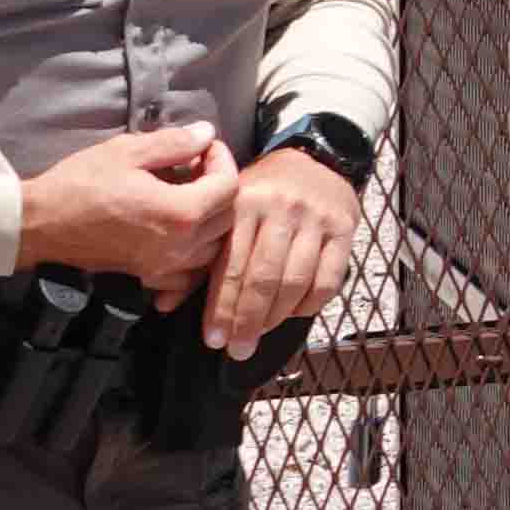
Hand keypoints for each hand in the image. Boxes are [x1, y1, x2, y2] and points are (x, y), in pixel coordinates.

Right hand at [16, 122, 239, 305]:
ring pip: (213, 246)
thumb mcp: (127, 151)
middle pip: (226, 217)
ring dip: (211, 219)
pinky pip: (189, 272)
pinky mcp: (149, 277)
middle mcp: (180, 246)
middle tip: (197, 166)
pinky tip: (178, 231)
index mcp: (180, 213)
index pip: (228, 186)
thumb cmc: (80, 184)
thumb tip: (206, 133)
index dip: (222, 160)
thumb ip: (174, 143)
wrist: (40, 225)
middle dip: (220, 187)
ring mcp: (165, 266)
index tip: (204, 146)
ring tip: (189, 194)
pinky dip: (194, 253)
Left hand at [201, 150, 361, 360]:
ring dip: (275, 318)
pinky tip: (293, 313)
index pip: (231, 264)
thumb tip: (165, 303)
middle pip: (263, 277)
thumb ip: (199, 257)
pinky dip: (310, 304)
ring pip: (295, 282)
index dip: (221, 307)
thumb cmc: (260, 194)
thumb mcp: (226, 213)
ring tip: (259, 337)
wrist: (312, 160)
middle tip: (236, 349)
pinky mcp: (344, 228)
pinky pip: (328, 280)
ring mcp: (315, 218)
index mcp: (243, 202)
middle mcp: (280, 208)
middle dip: (247, 320)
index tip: (213, 339)